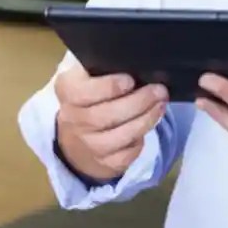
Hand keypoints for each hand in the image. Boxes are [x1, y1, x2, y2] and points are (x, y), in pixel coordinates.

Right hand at [54, 62, 168, 182]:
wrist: (76, 138)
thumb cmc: (90, 97)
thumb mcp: (88, 76)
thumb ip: (104, 68)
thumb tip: (137, 64)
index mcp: (67, 91)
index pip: (82, 92)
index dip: (107, 87)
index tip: (130, 80)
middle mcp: (72, 120)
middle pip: (105, 115)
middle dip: (137, 102)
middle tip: (159, 91)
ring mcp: (87, 144)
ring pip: (119, 136)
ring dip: (145, 120)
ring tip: (160, 105)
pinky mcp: (103, 163)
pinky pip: (126, 154)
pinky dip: (140, 141)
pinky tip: (148, 125)